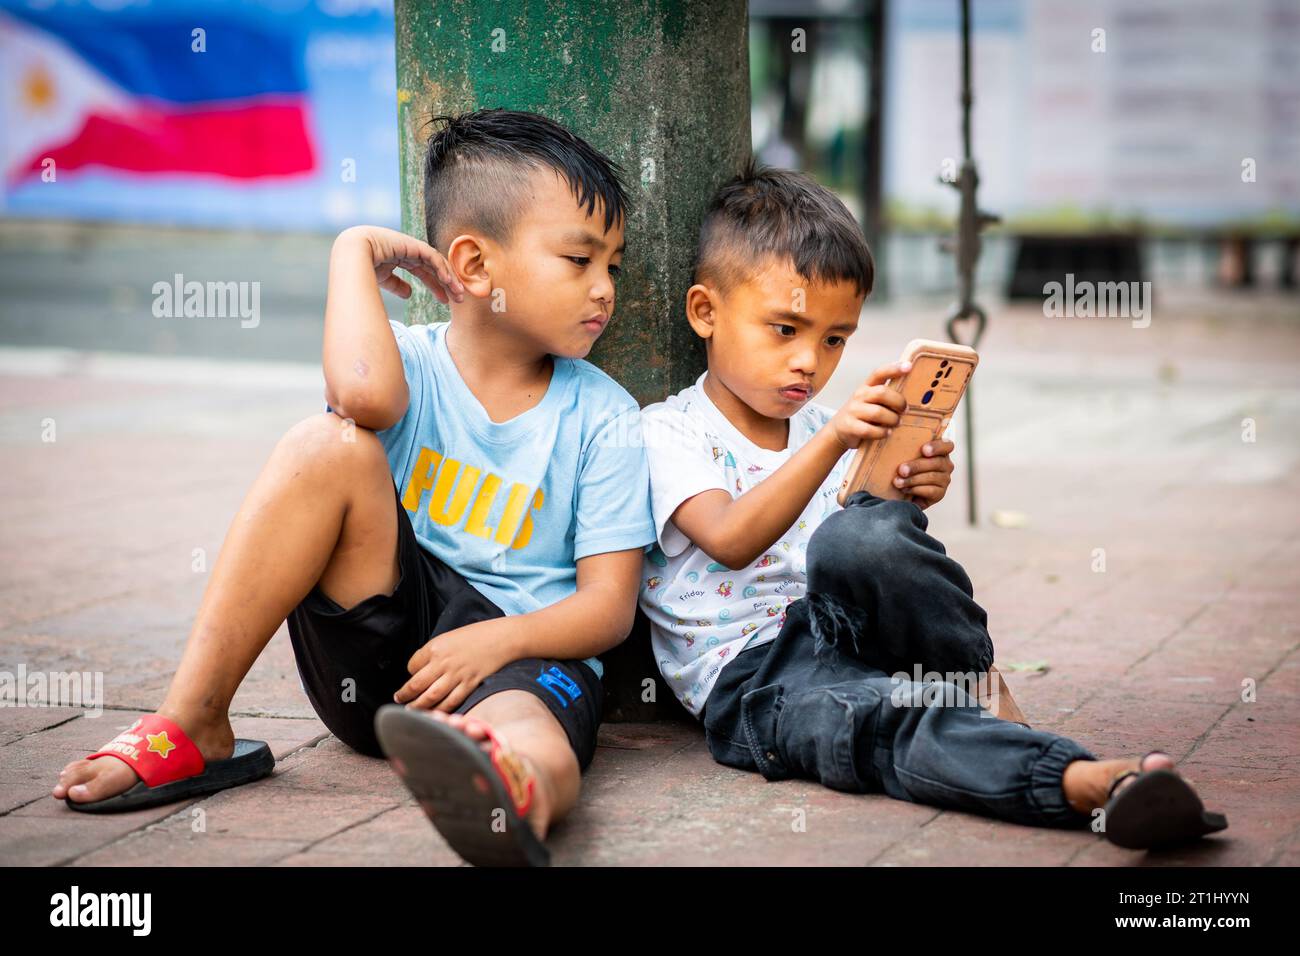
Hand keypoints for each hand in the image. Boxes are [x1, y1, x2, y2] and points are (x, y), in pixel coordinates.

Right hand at [336, 225, 464, 303]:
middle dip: (446, 283)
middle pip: (433, 267)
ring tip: (458, 294)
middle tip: (458, 299)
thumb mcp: (383, 279)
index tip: (445, 301)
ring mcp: (410, 245)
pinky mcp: (412, 244)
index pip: (424, 272)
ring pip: (436, 262)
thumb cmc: (360, 268)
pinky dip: (441, 269)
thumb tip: (410, 294)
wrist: (351, 254)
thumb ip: (397, 285)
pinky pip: (432, 257)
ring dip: (448, 278)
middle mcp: (408, 250)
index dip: (435, 286)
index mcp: (400, 257)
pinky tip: (448, 282)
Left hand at [393, 619, 514, 712]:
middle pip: (416, 684)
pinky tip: (435, 713)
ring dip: (418, 706)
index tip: (410, 678)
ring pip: (431, 697)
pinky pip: (451, 701)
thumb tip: (423, 669)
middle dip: (405, 695)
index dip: (409, 673)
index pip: (412, 665)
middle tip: (399, 700)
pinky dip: (441, 710)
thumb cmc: (477, 635)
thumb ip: (436, 653)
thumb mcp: (450, 637)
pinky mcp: (470, 684)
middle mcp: (443, 662)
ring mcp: (456, 675)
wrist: (503, 637)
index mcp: (435, 647)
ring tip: (411, 711)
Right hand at [828, 360, 911, 449]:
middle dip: (898, 402)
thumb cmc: (862, 415)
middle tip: (905, 410)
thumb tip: (910, 399)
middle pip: (882, 392)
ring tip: (896, 424)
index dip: (894, 369)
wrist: (839, 430)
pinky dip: (882, 432)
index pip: (879, 373)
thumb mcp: (871, 401)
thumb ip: (886, 397)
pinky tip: (886, 433)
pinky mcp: (850, 426)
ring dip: (892, 420)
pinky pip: (870, 429)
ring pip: (878, 413)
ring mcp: (853, 410)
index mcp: (866, 387)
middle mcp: (859, 396)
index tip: (908, 366)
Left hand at [895, 438, 955, 509]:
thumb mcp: (902, 454)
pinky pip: (931, 491)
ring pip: (932, 477)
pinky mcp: (940, 494)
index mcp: (939, 451)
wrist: (901, 493)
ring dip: (912, 479)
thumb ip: (899, 444)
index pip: (947, 445)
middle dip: (917, 466)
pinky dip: (915, 489)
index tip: (923, 450)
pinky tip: (904, 489)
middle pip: (937, 462)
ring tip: (897, 482)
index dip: (937, 447)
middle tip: (901, 470)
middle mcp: (946, 465)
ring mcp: (945, 480)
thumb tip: (887, 431)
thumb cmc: (903, 468)